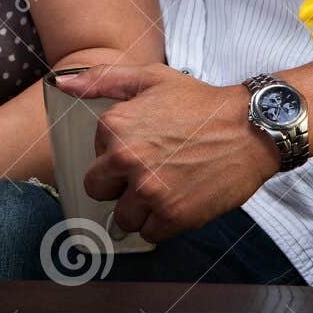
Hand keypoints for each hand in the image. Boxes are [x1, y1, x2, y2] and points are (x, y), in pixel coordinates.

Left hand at [55, 65, 279, 242]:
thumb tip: (61, 84)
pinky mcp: (173, 216)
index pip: (96, 158)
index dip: (119, 155)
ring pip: (124, 217)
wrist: (251, 128)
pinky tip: (181, 200)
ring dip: (142, 208)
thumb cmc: (200, 102)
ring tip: (169, 186)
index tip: (146, 146)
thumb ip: (102, 80)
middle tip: (152, 172)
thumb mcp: (149, 79)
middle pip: (100, 192)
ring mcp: (149, 191)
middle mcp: (126, 160)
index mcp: (114, 127)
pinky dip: (163, 223)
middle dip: (120, 186)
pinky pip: (150, 234)